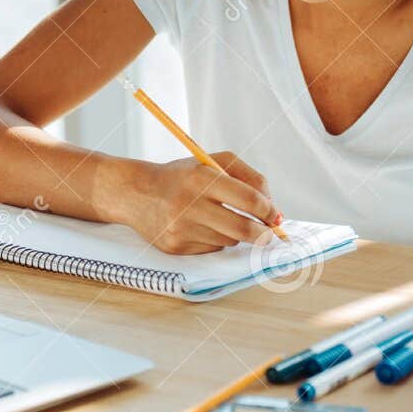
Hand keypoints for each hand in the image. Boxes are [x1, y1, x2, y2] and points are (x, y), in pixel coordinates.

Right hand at [120, 152, 280, 254]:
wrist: (137, 193)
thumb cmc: (182, 176)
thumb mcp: (214, 162)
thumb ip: (250, 178)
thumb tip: (274, 210)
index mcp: (202, 178)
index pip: (250, 200)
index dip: (269, 211)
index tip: (275, 216)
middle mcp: (190, 204)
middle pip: (243, 229)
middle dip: (262, 233)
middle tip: (268, 232)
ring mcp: (181, 229)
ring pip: (228, 240)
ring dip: (235, 233)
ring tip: (219, 218)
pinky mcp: (176, 247)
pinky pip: (211, 249)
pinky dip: (215, 240)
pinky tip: (200, 227)